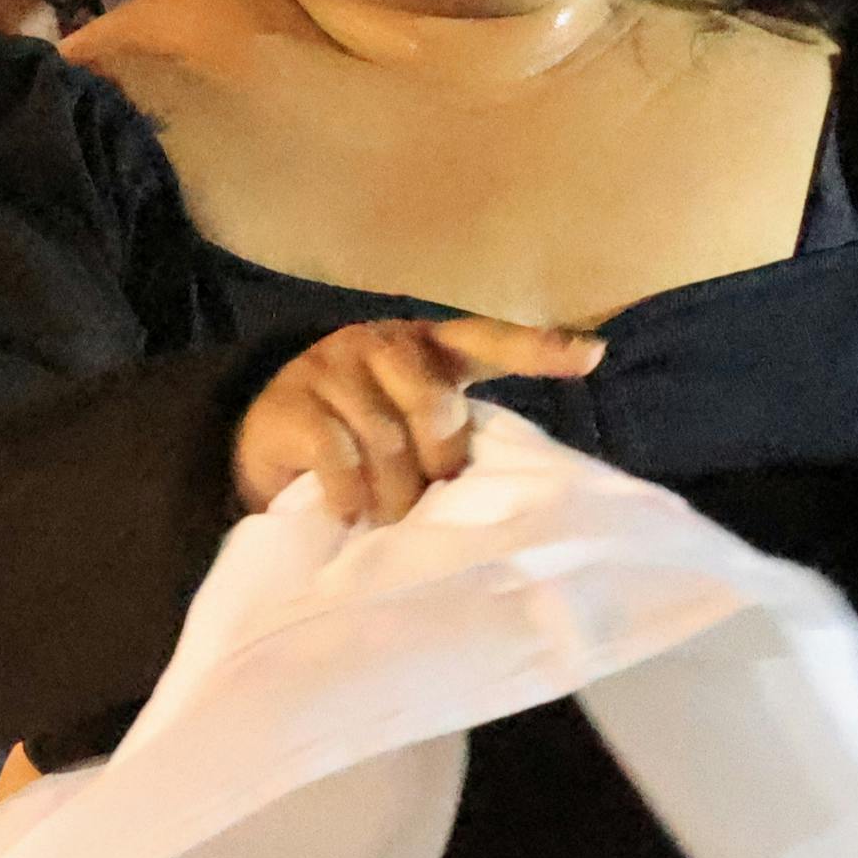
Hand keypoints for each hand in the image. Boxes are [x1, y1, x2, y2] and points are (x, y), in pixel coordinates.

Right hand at [231, 315, 603, 526]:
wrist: (264, 436)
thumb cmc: (360, 436)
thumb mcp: (411, 424)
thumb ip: (453, 432)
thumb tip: (504, 487)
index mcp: (428, 345)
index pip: (488, 337)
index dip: (539, 346)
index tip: (593, 354)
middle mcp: (382, 344)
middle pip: (432, 399)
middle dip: (438, 457)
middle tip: (429, 496)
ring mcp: (331, 368)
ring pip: (383, 433)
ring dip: (392, 490)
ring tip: (388, 520)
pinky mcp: (290, 404)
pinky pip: (333, 451)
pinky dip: (348, 490)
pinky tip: (348, 512)